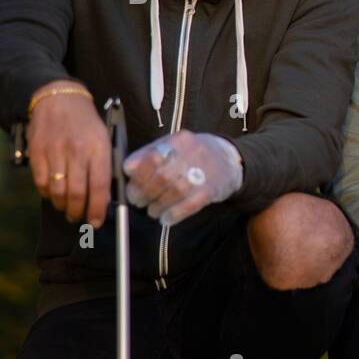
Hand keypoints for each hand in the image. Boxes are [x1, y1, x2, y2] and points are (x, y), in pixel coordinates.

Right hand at [27, 79, 110, 228]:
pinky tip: (53, 193)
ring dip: (62, 205)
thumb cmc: (86, 122)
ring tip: (66, 208)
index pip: (99, 186)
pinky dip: (47, 193)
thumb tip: (103, 198)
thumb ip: (105, 167)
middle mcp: (77, 151)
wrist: (59, 98)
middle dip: (78, 211)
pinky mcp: (37, 152)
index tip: (96, 221)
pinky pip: (41, 182)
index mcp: (98, 148)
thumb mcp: (104, 139)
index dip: (97, 208)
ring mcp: (55, 151)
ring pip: (58, 191)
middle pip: (77, 192)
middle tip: (78, 218)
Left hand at [122, 130, 243, 225]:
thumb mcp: (175, 145)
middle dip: (144, 192)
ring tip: (152, 211)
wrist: (230, 160)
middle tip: (138, 201)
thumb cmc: (195, 154)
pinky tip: (166, 219)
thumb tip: (128, 171)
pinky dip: (174, 214)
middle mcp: (192, 153)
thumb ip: (152, 155)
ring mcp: (204, 172)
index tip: (130, 182)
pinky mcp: (211, 190)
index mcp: (178, 140)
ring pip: (174, 192)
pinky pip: (190, 204)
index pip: (151, 156)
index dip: (136, 173)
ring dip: (158, 205)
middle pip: (161, 176)